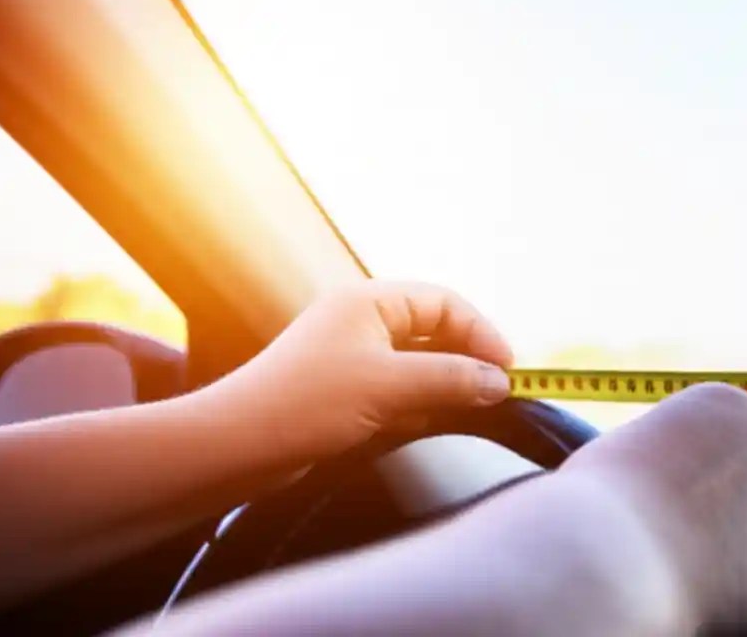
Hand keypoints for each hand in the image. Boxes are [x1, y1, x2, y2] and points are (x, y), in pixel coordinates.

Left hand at [217, 280, 513, 464]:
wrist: (238, 445)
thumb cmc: (308, 403)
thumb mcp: (391, 387)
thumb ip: (452, 380)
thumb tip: (500, 382)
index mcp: (370, 302)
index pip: (445, 303)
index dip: (481, 332)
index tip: (507, 369)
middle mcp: (362, 321)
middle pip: (434, 330)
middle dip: (467, 358)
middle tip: (496, 390)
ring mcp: (352, 355)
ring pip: (417, 362)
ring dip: (445, 382)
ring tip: (471, 408)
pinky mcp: (343, 389)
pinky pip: (397, 387)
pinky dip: (420, 401)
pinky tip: (431, 420)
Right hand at [561, 383, 746, 635]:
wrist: (609, 556)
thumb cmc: (596, 501)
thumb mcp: (631, 449)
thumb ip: (671, 458)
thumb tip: (675, 490)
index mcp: (730, 407)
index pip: (733, 441)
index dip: (701, 474)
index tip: (671, 495)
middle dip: (741, 507)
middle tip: (690, 536)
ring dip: (739, 552)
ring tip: (676, 566)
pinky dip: (741, 599)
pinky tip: (694, 592)